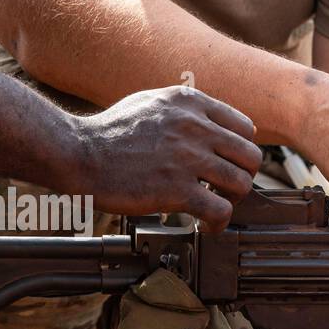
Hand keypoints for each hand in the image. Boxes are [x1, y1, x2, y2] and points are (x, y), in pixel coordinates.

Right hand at [74, 86, 263, 230]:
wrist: (78, 153)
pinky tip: (206, 226)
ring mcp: (187, 158)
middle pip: (250, 157)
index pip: (245, 128)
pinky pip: (220, 210)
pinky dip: (219, 223)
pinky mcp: (177, 190)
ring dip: (232, 201)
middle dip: (242, 177)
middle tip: (225, 190)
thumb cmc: (108, 133)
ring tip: (214, 207)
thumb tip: (207, 124)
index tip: (228, 166)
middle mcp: (194, 127)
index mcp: (190, 104)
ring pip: (241, 184)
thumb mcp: (150, 102)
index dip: (240, 152)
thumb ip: (183, 110)